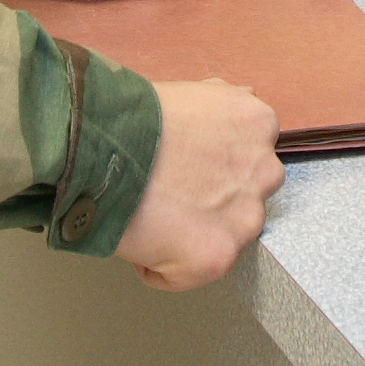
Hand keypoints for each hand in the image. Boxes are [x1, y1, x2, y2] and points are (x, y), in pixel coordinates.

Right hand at [116, 77, 282, 288]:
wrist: (102, 146)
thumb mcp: (193, 91)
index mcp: (258, 124)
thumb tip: (233, 106)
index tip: (191, 169)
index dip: (216, 166)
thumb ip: (223, 105)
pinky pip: (187, 274)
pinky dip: (160, 267)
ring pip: (223, 238)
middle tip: (171, 193)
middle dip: (213, 200)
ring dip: (192, 235)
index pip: (252, 156)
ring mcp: (245, 218)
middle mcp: (263, 172)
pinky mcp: (217, 257)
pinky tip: (140, 240)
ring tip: (152, 218)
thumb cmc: (132, 118)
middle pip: (245, 197)